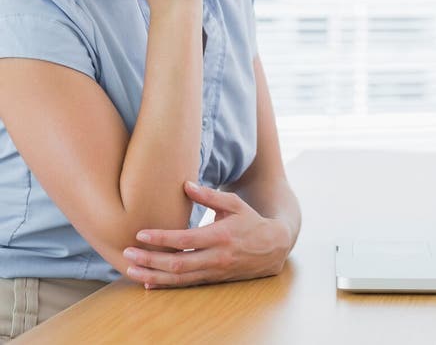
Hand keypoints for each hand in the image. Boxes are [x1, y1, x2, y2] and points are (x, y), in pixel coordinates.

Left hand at [122, 182, 289, 288]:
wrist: (273, 248)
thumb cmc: (250, 221)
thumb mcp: (233, 204)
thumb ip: (209, 196)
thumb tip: (185, 185)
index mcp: (220, 236)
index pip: (184, 240)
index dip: (161, 238)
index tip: (140, 234)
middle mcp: (216, 257)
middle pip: (177, 263)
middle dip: (150, 260)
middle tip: (127, 254)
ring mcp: (214, 272)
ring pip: (179, 279)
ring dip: (153, 276)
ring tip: (132, 270)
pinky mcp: (213, 280)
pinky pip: (186, 285)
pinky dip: (166, 285)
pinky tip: (149, 283)